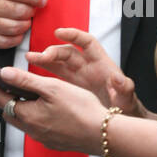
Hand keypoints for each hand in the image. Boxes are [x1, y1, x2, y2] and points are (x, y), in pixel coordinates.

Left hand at [0, 65, 104, 153]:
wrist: (104, 135)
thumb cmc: (82, 110)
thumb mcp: (52, 88)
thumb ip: (26, 80)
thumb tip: (4, 74)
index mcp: (28, 115)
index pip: (0, 97)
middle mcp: (31, 129)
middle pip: (9, 111)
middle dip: (1, 96)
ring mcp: (43, 138)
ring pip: (22, 121)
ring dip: (18, 107)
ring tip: (20, 93)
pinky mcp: (54, 141)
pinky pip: (36, 127)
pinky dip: (32, 116)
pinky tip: (42, 109)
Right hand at [26, 28, 140, 114]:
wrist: (117, 123)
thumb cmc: (125, 107)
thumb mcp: (127, 99)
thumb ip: (125, 89)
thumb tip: (120, 80)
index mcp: (101, 64)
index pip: (87, 42)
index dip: (73, 35)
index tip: (59, 32)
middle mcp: (87, 67)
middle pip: (67, 53)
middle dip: (53, 52)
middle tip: (39, 56)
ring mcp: (77, 78)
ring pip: (58, 64)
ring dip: (43, 60)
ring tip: (29, 58)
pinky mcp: (70, 89)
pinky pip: (55, 78)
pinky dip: (44, 75)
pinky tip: (32, 77)